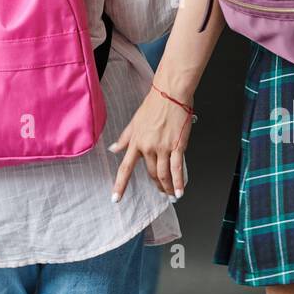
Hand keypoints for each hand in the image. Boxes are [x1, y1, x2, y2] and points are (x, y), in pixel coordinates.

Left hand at [110, 85, 192, 201]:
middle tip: (160, 191)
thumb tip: (114, 149)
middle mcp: (148, 147)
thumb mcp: (135, 121)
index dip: (120, 185)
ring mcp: (163, 147)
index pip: (125, 167)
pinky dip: (179, 182)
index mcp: (136, 141)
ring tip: (170, 194)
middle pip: (151, 173)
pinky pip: (177, 168)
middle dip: (156, 185)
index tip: (116, 199)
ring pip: (163, 174)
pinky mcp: (177, 146)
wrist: (171, 94)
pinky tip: (180, 191)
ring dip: (167, 187)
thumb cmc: (154, 104)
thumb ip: (125, 138)